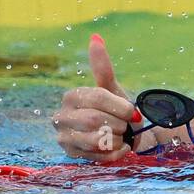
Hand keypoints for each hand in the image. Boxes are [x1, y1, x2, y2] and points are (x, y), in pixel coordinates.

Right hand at [53, 34, 141, 161]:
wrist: (121, 136)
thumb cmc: (115, 110)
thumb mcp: (111, 88)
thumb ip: (102, 66)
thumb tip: (95, 37)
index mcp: (71, 96)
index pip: (97, 98)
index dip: (120, 106)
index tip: (132, 112)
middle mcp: (61, 116)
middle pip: (95, 120)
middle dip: (118, 124)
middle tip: (126, 126)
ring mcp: (64, 137)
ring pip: (95, 140)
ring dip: (117, 139)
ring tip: (121, 135)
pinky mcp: (71, 155)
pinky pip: (97, 156)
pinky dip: (116, 152)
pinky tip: (120, 147)